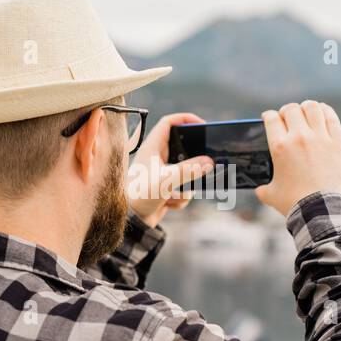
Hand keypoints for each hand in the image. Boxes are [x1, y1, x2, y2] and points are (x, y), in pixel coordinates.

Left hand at [126, 112, 214, 227]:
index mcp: (152, 147)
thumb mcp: (167, 180)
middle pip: (183, 148)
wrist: (131, 221)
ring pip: (186, 171)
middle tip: (204, 164)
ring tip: (175, 193)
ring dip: (187, 185)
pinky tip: (168, 204)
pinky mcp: (165, 188)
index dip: (186, 119)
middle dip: (193, 160)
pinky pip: (183, 188)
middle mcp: (157, 157)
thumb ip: (189, 170)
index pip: (169, 122)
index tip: (203, 125)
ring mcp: (162, 172)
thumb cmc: (141, 195)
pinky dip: (180, 198)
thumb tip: (208, 162)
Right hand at [255, 101, 340, 216]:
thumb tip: (259, 189)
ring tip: (306, 114)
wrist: (321, 211)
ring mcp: (321, 138)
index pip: (271, 118)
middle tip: (288, 119)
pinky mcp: (338, 142)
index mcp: (280, 147)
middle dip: (286, 112)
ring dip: (306, 108)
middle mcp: (299, 137)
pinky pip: (331, 117)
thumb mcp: (271, 194)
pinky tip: (322, 114)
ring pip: (312, 107)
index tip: (270, 119)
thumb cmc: (294, 203)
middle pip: (291, 109)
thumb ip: (263, 188)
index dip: (269, 116)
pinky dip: (325, 112)